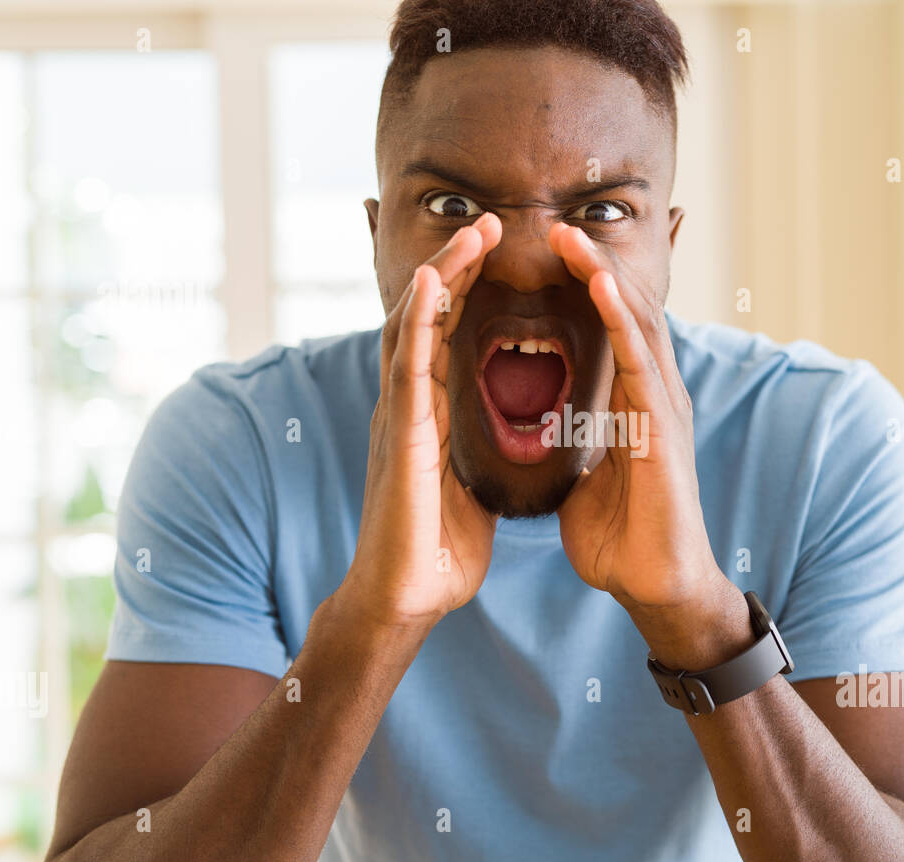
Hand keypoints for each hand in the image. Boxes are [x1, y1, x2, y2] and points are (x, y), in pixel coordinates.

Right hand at [340, 213, 502, 636]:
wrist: (408, 598)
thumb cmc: (437, 549)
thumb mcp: (468, 485)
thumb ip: (476, 451)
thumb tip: (505, 438)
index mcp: (428, 413)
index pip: (444, 335)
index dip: (466, 290)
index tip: (497, 252)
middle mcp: (408, 405)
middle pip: (426, 316)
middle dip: (454, 266)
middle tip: (488, 222)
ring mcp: (399, 417)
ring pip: (413, 328)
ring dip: (441, 276)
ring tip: (470, 233)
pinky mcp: (400, 438)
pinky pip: (407, 368)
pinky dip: (418, 321)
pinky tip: (431, 284)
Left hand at [547, 223, 744, 660]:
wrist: (656, 588)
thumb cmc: (625, 538)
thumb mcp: (588, 474)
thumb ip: (578, 441)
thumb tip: (552, 429)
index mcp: (637, 401)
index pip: (614, 328)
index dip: (587, 287)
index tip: (551, 255)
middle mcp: (657, 393)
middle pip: (629, 311)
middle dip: (595, 264)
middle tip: (557, 225)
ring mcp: (665, 407)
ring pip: (639, 321)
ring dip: (606, 274)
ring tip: (573, 236)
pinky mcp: (663, 429)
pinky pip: (640, 360)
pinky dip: (620, 318)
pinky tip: (599, 284)